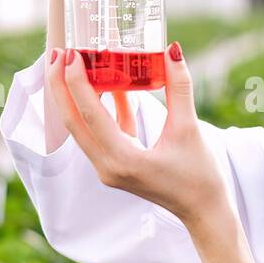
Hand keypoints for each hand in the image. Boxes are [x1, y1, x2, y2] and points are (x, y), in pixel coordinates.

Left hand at [45, 43, 228, 225]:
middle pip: (73, 121)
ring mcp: (108, 168)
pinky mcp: (115, 165)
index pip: (89, 115)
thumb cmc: (200, 177)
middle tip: (60, 53)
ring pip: (83, 126)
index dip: (77, 81)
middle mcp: (107, 166)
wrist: (204, 211)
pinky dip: (104, 107)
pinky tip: (114, 83)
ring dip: (78, 95)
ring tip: (77, 63)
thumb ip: (178, 88)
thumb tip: (172, 51)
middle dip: (62, 85)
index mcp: (123, 160)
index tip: (72, 54)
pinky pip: (101, 131)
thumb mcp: (189, 128)